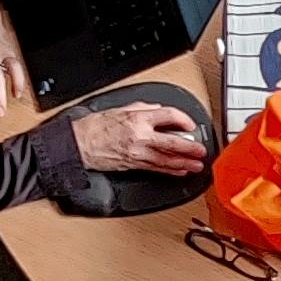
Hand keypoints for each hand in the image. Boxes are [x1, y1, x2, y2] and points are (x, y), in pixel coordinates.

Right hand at [74, 100, 207, 176]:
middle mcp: (140, 137)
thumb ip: (142, 109)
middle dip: (189, 148)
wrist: (79, 144)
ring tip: (196, 165)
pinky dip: (169, 170)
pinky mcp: (133, 165)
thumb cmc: (95, 127)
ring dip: (184, 163)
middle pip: (171, 143)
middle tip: (201, 151)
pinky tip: (179, 171)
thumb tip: (157, 110)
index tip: (190, 125)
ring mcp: (137, 153)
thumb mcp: (120, 109)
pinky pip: (155, 168)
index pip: (167, 116)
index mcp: (137, 119)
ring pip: (166, 160)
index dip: (182, 119)